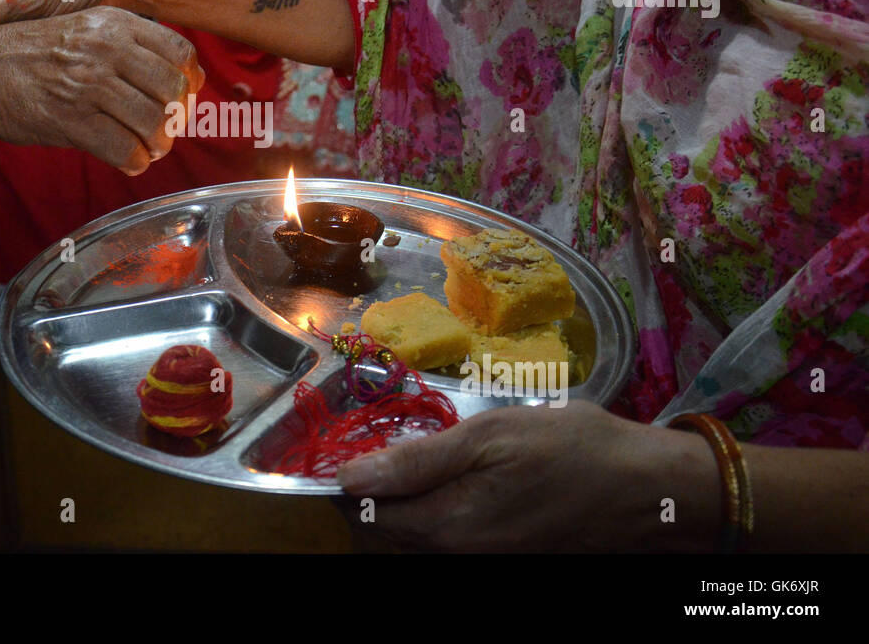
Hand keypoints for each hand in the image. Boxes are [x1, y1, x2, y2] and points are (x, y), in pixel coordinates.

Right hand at [0, 6, 203, 173]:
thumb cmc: (24, 55)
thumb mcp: (78, 30)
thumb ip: (123, 46)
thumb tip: (176, 76)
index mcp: (111, 22)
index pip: (179, 51)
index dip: (189, 80)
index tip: (182, 97)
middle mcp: (104, 48)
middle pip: (172, 89)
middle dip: (176, 117)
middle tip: (164, 130)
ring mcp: (88, 84)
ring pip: (153, 122)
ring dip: (157, 144)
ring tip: (147, 149)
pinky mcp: (70, 120)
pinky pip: (124, 149)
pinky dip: (134, 162)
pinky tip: (129, 161)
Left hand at [335, 400, 718, 551]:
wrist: (649, 490)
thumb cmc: (573, 451)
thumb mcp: (491, 437)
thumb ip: (416, 460)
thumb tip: (348, 474)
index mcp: (447, 527)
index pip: (365, 511)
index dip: (353, 473)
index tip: (359, 437)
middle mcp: (456, 556)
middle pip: (386, 525)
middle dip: (378, 484)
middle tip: (394, 437)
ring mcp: (479, 559)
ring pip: (416, 530)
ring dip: (408, 493)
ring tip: (427, 451)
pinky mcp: (499, 553)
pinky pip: (447, 532)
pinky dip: (437, 503)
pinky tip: (459, 472)